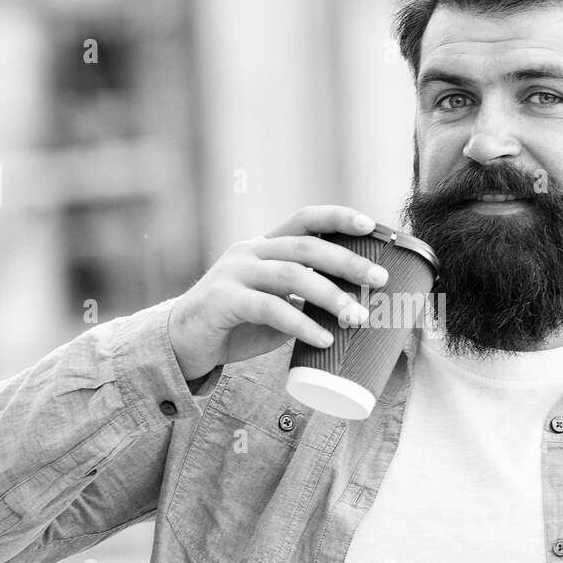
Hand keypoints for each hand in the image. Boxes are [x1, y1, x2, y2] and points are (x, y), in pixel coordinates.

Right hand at [167, 206, 389, 381]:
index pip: (305, 219)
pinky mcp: (223, 301)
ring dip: (331, 296)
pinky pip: (270, 309)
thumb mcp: (276, 304)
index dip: (338, 218)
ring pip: (291, 275)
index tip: (371, 225)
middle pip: (306, 246)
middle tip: (380, 280)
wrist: (182, 344)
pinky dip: (302, 324)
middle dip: (348, 261)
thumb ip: (304, 298)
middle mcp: (249, 252)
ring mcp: (234, 274)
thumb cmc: (236, 325)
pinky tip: (325, 340)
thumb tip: (358, 307)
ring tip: (358, 317)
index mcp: (264, 246)